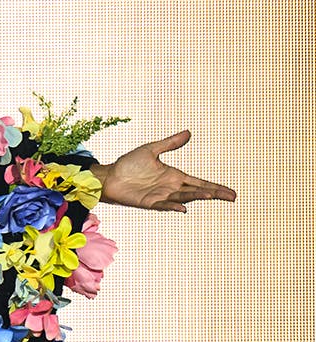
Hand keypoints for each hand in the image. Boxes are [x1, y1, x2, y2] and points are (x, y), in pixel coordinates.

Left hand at [93, 130, 235, 211]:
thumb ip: (170, 144)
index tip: (230, 193)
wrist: (110, 176)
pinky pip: (163, 206)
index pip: (199, 183)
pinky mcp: (148, 203)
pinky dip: (173, 206)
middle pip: (197, 192)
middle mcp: (171, 188)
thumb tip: (188, 133)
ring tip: (211, 195)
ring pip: (183, 198)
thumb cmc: (129, 164)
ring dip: (196, 197)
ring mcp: (161, 196)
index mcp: (174, 176)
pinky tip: (183, 208)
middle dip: (214, 193)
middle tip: (231, 197)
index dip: (215, 187)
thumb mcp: (151, 150)